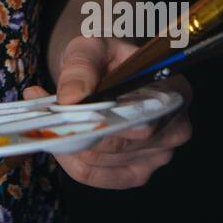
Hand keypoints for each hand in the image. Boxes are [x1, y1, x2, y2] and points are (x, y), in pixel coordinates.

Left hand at [22, 35, 192, 188]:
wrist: (102, 72)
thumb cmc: (104, 58)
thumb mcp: (91, 47)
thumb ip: (81, 66)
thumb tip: (72, 98)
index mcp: (174, 94)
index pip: (142, 120)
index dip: (103, 119)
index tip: (68, 106)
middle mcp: (174, 129)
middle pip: (119, 145)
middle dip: (78, 130)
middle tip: (47, 111)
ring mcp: (157, 157)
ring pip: (98, 161)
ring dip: (66, 140)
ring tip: (48, 116)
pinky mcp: (134, 174)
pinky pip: (91, 174)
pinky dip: (67, 157)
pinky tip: (56, 136)